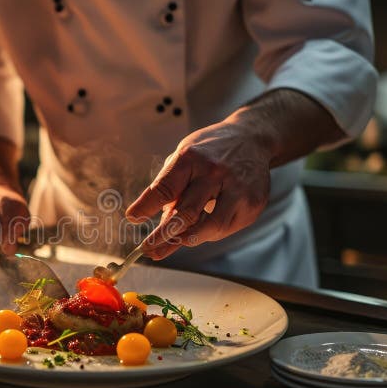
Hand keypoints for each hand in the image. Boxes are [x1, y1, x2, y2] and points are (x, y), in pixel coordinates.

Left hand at [126, 120, 271, 259]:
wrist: (252, 139)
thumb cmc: (209, 153)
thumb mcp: (184, 158)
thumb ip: (170, 188)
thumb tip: (155, 222)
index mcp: (191, 158)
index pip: (164, 188)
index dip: (146, 207)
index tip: (133, 219)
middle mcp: (215, 172)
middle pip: (185, 213)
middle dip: (163, 236)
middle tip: (147, 248)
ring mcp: (237, 188)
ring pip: (209, 228)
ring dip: (186, 240)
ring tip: (170, 243)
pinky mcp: (253, 204)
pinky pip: (225, 229)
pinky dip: (209, 233)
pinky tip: (201, 229)